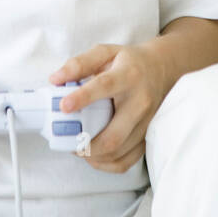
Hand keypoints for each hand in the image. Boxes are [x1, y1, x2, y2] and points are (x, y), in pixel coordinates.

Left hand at [48, 42, 171, 173]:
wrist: (162, 69)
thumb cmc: (129, 62)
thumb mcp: (105, 52)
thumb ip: (79, 63)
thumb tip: (55, 79)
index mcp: (128, 75)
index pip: (104, 86)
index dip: (83, 97)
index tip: (64, 106)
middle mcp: (140, 101)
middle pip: (113, 134)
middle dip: (86, 143)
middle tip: (68, 140)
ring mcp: (146, 122)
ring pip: (118, 151)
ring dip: (92, 155)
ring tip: (77, 146)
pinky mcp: (147, 136)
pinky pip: (126, 161)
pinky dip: (106, 164)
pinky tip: (94, 155)